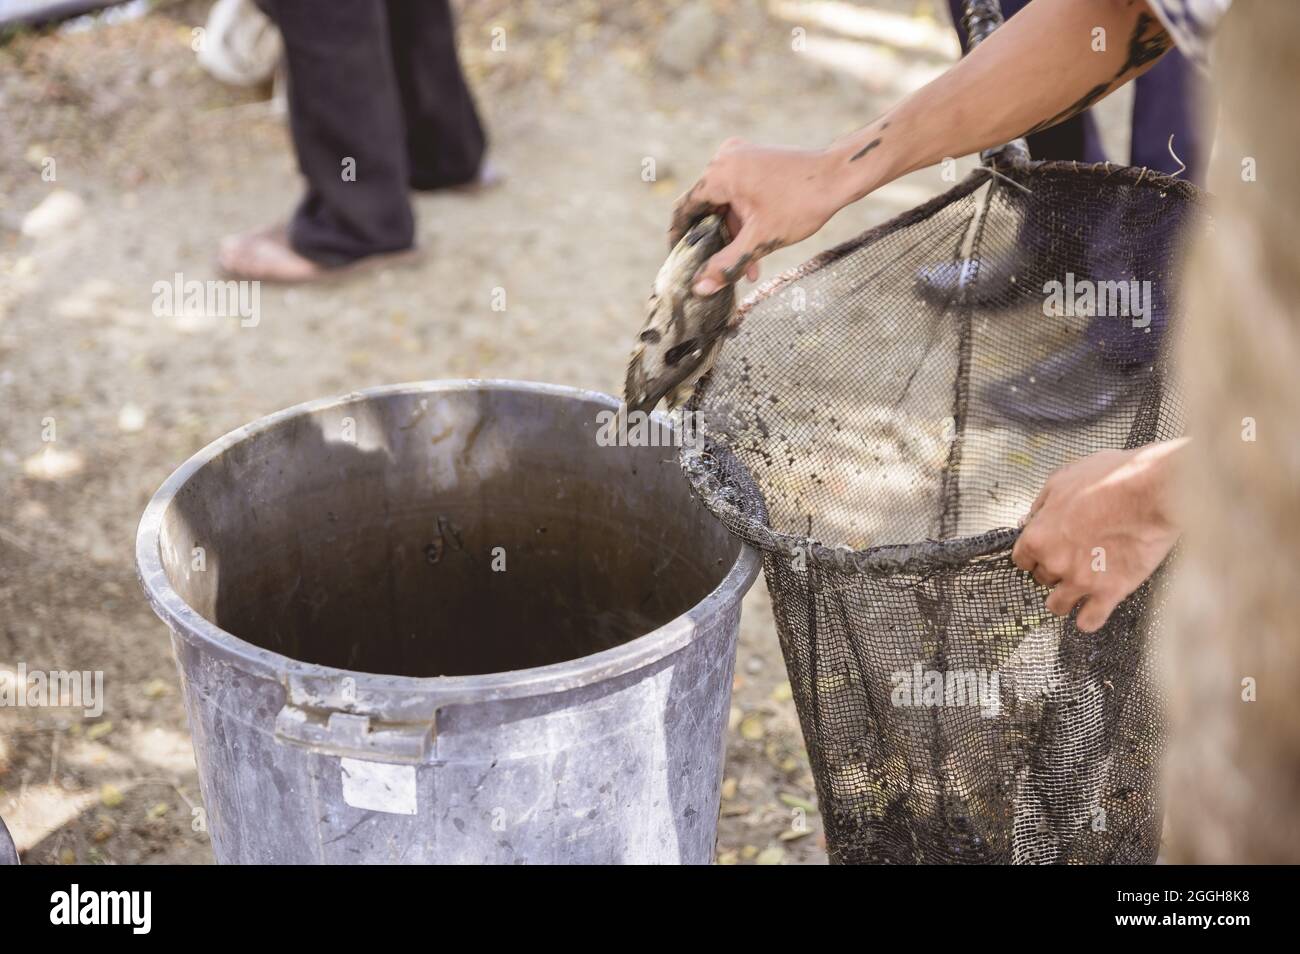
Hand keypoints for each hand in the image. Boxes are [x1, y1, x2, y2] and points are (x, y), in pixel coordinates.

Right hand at [668, 138, 845, 295]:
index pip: (685, 209)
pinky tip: (757, 247)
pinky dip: (745, 220)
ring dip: (734, 236)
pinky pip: (739, 195)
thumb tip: (699, 288)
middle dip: (715, 243)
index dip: (678, 238)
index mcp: (720, 173)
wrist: (840, 176)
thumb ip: (727, 264)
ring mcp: (742, 158)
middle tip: (716, 271)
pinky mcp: (756, 162)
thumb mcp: (761, 240)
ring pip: (726, 205)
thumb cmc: (802, 203)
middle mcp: (725, 159)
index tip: (678, 261)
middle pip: (706, 208)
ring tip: (749, 268)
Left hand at [1011, 439, 1185, 632]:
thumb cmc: (1110, 478)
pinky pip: (1089, 622)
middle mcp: (1054, 562)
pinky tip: (1092, 612)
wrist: (1153, 490)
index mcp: (1039, 536)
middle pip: (1042, 579)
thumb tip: (1028, 519)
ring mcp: (1081, 581)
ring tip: (1077, 589)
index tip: (1045, 552)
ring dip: (1064, 599)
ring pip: (1057, 605)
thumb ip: (1041, 504)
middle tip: (1072, 561)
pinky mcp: (1110, 592)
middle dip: (1053, 571)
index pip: (1022, 559)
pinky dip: (1088, 620)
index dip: (1034, 555)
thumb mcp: (1062, 479)